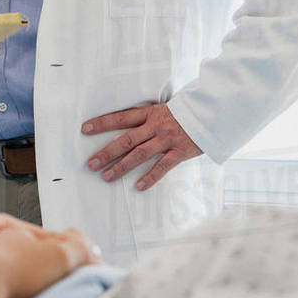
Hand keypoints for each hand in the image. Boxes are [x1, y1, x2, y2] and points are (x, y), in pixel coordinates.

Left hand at [82, 103, 201, 190]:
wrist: (212, 113)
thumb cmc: (185, 113)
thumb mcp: (164, 110)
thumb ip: (148, 119)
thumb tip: (128, 127)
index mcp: (149, 113)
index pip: (121, 117)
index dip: (102, 123)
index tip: (85, 129)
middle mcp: (155, 126)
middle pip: (125, 140)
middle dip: (106, 152)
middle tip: (90, 164)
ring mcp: (167, 139)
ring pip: (139, 154)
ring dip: (121, 167)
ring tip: (106, 177)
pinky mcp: (180, 152)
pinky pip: (162, 167)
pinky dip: (150, 177)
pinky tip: (138, 187)